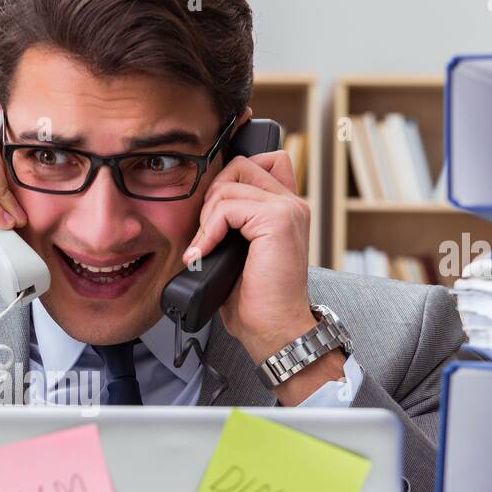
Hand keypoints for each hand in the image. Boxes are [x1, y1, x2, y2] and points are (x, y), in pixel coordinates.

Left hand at [184, 150, 342, 403]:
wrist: (274, 329)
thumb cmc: (256, 300)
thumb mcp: (238, 252)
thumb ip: (231, 223)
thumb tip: (199, 209)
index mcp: (286, 208)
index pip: (260, 161)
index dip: (229, 178)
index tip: (211, 215)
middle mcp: (292, 203)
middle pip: (240, 166)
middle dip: (212, 195)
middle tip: (205, 234)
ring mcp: (288, 209)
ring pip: (229, 186)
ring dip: (207, 218)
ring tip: (204, 248)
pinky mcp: (278, 220)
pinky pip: (228, 208)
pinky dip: (209, 230)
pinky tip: (205, 253)